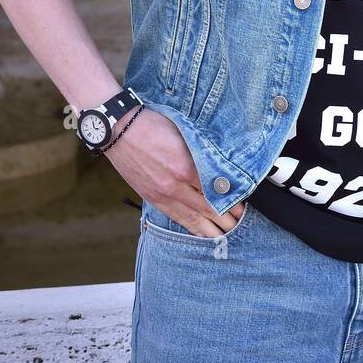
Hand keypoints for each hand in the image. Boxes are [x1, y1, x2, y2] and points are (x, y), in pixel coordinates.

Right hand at [106, 107, 245, 235]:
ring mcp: (162, 193)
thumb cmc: (153, 125)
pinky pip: (173, 216)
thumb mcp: (183, 133)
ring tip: (224, 237)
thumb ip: (201, 153)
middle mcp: (175, 185)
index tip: (242, 208)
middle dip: (224, 220)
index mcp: (186, 167)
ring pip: (190, 218)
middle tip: (239, 226)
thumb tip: (219, 168)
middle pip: (206, 208)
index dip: (231, 202)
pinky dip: (189, 226)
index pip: (215, 191)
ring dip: (209, 229)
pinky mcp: (151, 197)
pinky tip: (199, 232)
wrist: (119, 129)